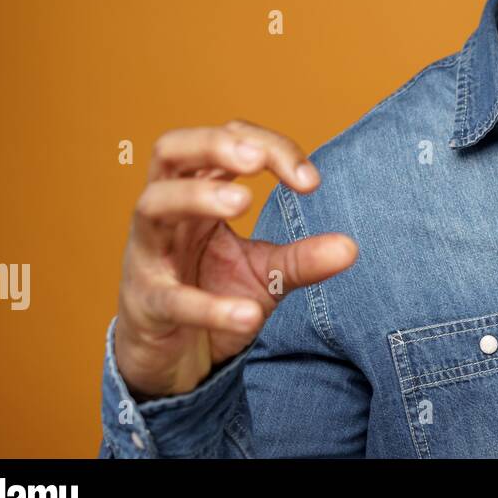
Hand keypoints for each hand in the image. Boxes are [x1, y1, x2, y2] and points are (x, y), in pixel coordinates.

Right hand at [113, 119, 356, 399]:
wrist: (174, 356)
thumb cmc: (213, 291)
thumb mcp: (266, 272)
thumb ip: (303, 257)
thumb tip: (351, 248)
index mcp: (197, 191)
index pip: (226, 141)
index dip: (268, 146)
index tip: (311, 181)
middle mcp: (167, 212)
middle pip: (170, 150)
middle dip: (214, 143)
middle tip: (257, 159)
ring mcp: (148, 255)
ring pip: (153, 205)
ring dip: (198, 196)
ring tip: (243, 200)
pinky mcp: (146, 305)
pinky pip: (171, 299)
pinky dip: (210, 306)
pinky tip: (249, 314)